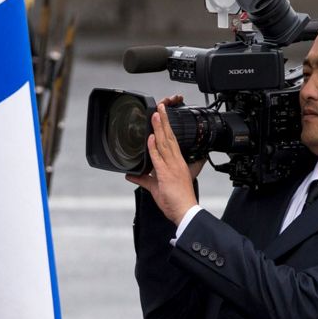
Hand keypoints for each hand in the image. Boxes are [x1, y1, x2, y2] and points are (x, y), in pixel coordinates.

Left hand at [126, 96, 206, 225]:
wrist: (185, 212)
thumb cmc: (176, 200)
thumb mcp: (156, 187)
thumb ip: (143, 179)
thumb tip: (132, 175)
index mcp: (177, 163)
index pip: (172, 141)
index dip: (168, 128)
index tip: (164, 116)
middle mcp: (176, 162)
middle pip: (170, 138)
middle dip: (164, 121)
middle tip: (161, 107)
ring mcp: (172, 167)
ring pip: (165, 144)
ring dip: (160, 128)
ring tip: (156, 114)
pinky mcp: (166, 175)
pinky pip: (159, 159)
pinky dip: (154, 148)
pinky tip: (151, 138)